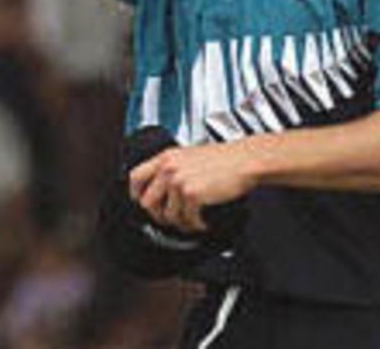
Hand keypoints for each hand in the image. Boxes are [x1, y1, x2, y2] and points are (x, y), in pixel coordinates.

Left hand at [128, 142, 257, 233]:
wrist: (244, 159)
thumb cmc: (223, 158)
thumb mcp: (188, 155)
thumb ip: (172, 168)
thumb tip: (162, 188)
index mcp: (165, 157)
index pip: (135, 177)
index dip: (136, 194)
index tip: (142, 202)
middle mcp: (168, 168)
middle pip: (147, 202)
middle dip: (159, 215)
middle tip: (171, 219)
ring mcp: (178, 181)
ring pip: (168, 216)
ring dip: (181, 222)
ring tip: (192, 220)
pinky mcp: (192, 194)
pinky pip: (187, 220)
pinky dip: (197, 225)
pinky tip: (203, 220)